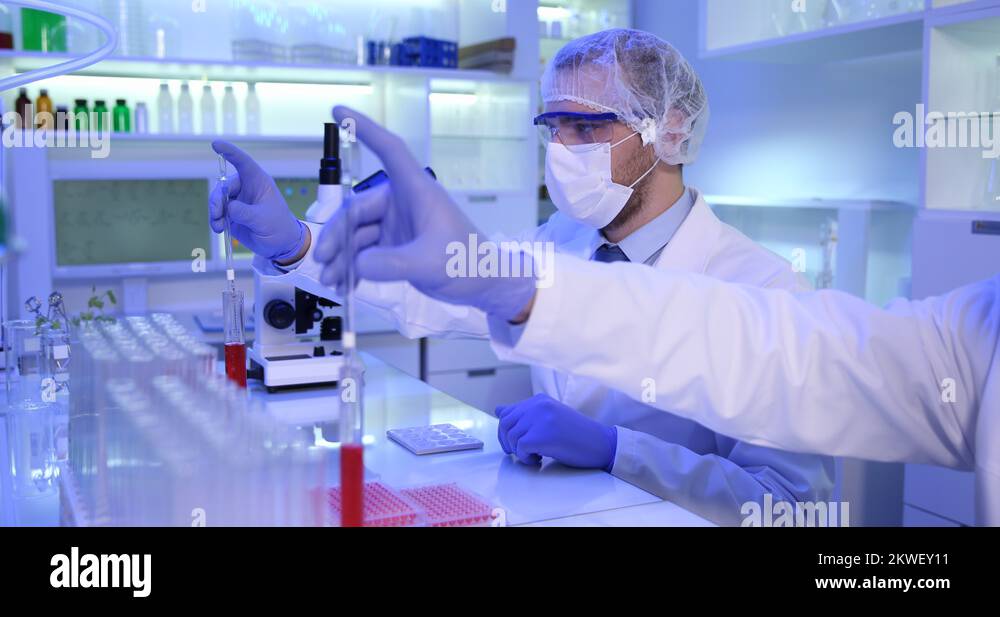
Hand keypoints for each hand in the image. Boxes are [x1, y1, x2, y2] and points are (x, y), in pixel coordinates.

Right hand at [209, 140, 307, 262]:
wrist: (280, 245)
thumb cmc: (279, 227)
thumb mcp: (263, 220)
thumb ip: (245, 212)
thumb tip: (228, 208)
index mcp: (258, 182)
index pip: (243, 162)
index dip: (230, 152)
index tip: (216, 144)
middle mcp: (246, 188)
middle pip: (224, 186)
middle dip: (217, 199)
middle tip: (217, 214)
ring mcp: (238, 201)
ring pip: (218, 199)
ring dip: (215, 211)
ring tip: (219, 225)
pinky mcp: (232, 214)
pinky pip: (217, 212)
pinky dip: (215, 220)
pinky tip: (219, 228)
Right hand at [312, 106, 536, 321]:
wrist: (483, 285)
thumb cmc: (466, 261)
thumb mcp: (430, 262)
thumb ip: (393, 264)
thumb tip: (357, 265)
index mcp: (415, 191)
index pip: (389, 149)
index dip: (365, 128)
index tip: (338, 108)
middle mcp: (401, 203)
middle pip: (356, 209)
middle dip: (336, 235)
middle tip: (323, 261)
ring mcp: (395, 225)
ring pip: (355, 235)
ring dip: (341, 258)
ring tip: (333, 282)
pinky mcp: (393, 247)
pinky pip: (363, 253)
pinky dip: (352, 268)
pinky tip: (345, 286)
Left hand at [496, 394, 617, 470]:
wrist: (601, 444)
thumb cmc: (577, 435)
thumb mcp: (549, 419)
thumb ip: (525, 414)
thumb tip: (499, 410)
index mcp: (540, 400)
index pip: (507, 413)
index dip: (506, 432)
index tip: (515, 443)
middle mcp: (539, 405)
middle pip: (505, 424)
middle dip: (507, 442)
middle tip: (521, 453)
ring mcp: (541, 419)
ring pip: (511, 437)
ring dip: (519, 452)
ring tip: (535, 456)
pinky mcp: (543, 435)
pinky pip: (520, 448)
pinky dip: (526, 458)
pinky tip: (539, 460)